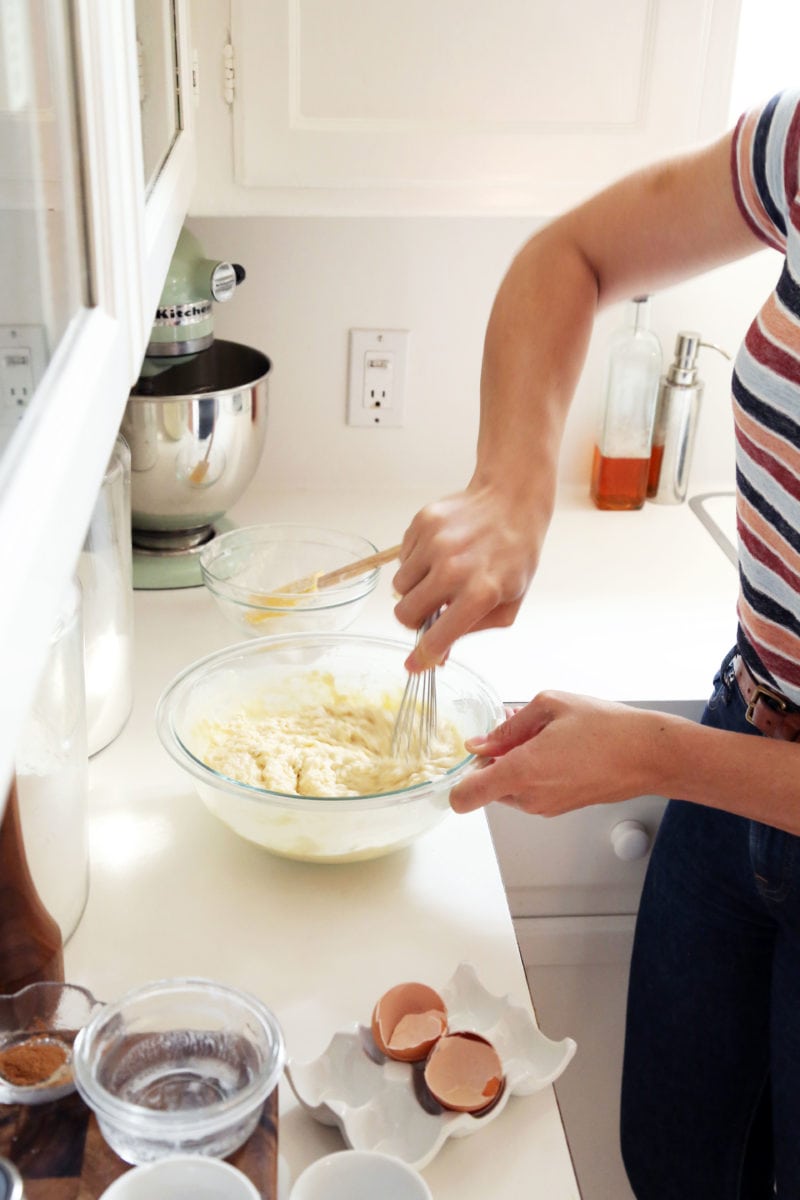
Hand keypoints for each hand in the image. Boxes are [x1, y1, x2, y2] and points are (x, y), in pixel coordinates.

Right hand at [392, 482, 543, 670]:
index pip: (438, 636)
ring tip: (440, 575)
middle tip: (432, 609)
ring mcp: (435, 542)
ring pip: (399, 586)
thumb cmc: (513, 556)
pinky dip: (416, 562)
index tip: (414, 666)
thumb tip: (438, 656)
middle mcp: (454, 568)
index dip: (423, 656)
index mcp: (480, 592)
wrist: (511, 500)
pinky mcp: (422, 523)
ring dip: (415, 588)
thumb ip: (472, 630)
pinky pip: (403, 558)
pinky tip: (440, 552)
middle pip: (405, 613)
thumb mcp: (507, 602)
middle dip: (415, 618)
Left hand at [450, 691, 667, 814]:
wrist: (650, 754)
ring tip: (545, 733)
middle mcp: (530, 797)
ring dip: (515, 761)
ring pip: (509, 785)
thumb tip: (481, 742)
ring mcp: (546, 806)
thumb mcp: (550, 705)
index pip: (465, 797)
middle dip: (494, 756)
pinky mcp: (560, 807)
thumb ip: (508, 726)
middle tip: (518, 727)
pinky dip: (533, 769)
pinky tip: (557, 746)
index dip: (457, 780)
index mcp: (522, 771)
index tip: (466, 758)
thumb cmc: (607, 728)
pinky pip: (531, 789)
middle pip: (487, 784)